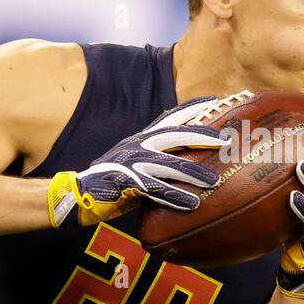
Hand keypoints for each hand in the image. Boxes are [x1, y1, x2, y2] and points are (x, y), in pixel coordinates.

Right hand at [46, 96, 226, 227]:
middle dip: (202, 135)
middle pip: (175, 134)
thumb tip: (187, 165)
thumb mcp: (135, 165)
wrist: (78, 195)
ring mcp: (131, 162)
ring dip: (193, 173)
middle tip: (226, 140)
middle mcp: (138, 145)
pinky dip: (175, 197)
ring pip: (169, 164)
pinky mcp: (126, 182)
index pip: (170, 118)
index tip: (214, 100)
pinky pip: (155, 189)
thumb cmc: (111, 183)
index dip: (191, 107)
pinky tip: (191, 204)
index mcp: (141, 139)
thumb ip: (157, 161)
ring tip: (214, 181)